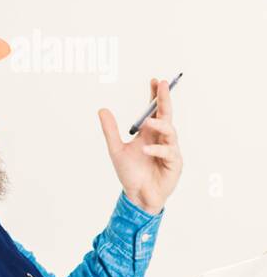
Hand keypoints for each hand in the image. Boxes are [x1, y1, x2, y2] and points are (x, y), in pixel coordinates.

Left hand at [98, 77, 182, 214]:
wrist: (137, 195)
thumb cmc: (130, 173)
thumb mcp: (116, 149)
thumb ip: (110, 130)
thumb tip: (102, 109)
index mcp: (150, 133)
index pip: (154, 111)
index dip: (155, 96)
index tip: (155, 81)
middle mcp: (161, 139)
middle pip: (166, 115)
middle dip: (165, 100)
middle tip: (164, 84)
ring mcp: (170, 150)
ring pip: (170, 132)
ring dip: (159, 125)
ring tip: (147, 123)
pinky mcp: (174, 164)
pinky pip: (168, 153)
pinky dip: (157, 150)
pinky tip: (145, 150)